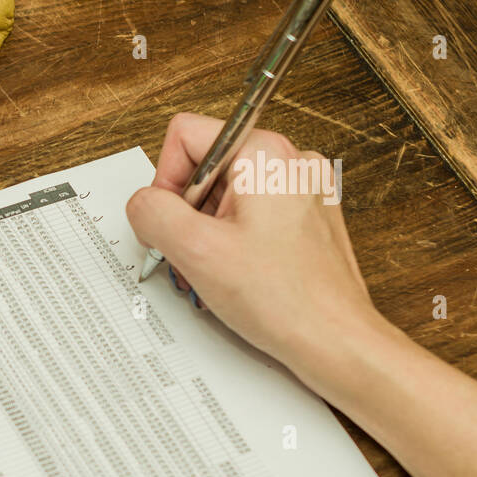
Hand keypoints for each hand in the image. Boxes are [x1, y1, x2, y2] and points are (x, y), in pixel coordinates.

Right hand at [126, 112, 380, 373]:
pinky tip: (237, 274)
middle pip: (205, 168)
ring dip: (207, 234)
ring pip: (225, 196)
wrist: (334, 340)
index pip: (185, 136)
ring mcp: (301, 191)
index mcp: (265, 154)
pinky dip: (232, 243)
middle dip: (188, 215)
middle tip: (195, 255)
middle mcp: (289, 163)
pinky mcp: (305, 219)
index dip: (165, 182)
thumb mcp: (195, 251)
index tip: (173, 224)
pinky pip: (250, 217)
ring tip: (217, 270)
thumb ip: (152, 213)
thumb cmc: (284, 299)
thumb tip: (142, 204)